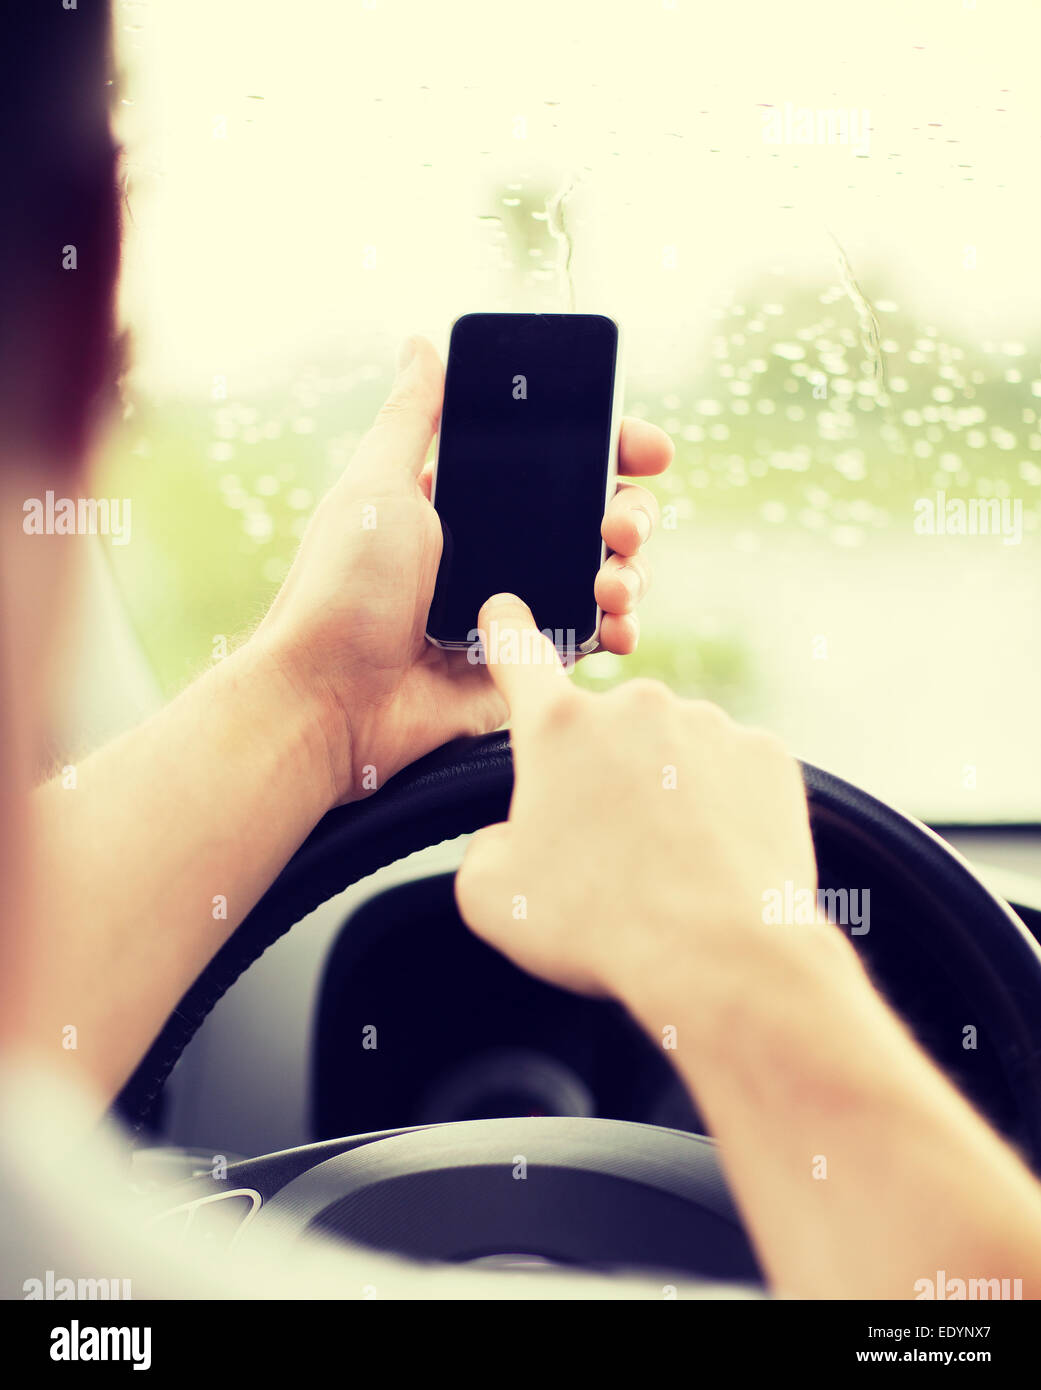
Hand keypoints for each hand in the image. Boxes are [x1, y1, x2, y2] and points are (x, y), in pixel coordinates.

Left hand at [254, 335, 671, 804]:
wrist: (331, 702)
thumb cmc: (341, 590)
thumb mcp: (374, 486)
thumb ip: (410, 418)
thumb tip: (420, 343)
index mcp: (464, 501)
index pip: (556, 459)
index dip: (610, 447)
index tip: (646, 447)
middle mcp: (498, 548)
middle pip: (596, 513)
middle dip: (631, 511)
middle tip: (620, 525)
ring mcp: (519, 606)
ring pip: (607, 573)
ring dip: (632, 570)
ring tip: (616, 581)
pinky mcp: (529, 662)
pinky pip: (594, 636)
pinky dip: (620, 627)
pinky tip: (618, 625)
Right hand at [455, 594, 818, 1000]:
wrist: (725, 957)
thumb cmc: (599, 926)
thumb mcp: (491, 894)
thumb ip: (484, 842)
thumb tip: (512, 835)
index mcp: (559, 727)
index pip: (517, 653)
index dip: (505, 631)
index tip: (505, 610)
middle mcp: (636, 705)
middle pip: (603, 729)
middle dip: (598, 774)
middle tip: (606, 850)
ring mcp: (709, 725)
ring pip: (670, 751)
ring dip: (662, 791)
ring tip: (666, 866)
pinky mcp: (766, 756)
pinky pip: (729, 771)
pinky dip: (718, 806)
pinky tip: (712, 858)